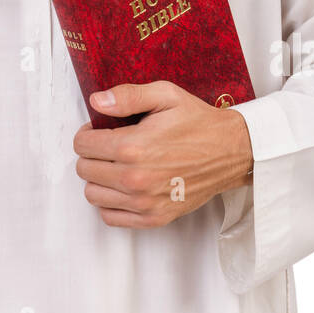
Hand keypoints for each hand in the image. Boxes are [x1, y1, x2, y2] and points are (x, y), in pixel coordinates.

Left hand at [73, 81, 253, 227]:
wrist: (231, 151)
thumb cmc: (198, 123)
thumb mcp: (165, 95)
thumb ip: (127, 96)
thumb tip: (97, 101)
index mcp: (133, 147)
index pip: (82, 145)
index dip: (87, 133)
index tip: (99, 130)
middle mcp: (135, 179)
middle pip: (85, 170)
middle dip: (92, 154)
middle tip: (109, 145)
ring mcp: (144, 203)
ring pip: (93, 195)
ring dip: (99, 179)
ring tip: (116, 165)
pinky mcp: (154, 218)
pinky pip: (111, 217)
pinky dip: (110, 202)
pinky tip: (123, 186)